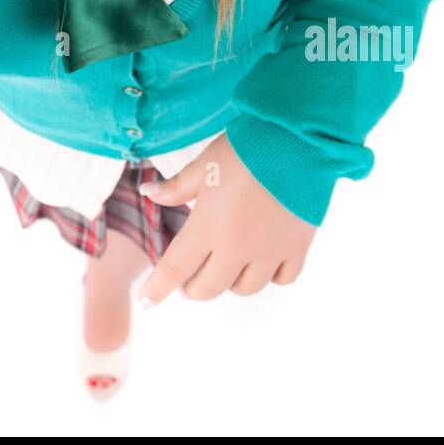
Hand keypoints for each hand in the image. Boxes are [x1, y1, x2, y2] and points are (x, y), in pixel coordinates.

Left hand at [135, 132, 317, 305]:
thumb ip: (175, 188)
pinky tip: (262, 261)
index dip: (157, 289)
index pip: (175, 270)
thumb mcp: (204, 166)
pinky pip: (282, 279)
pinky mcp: (297, 247)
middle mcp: (237, 248)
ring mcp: (269, 252)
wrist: (297, 142)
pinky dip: (269, 276)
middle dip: (193, 287)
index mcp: (208, 227)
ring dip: (230, 282)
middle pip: (208, 288)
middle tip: (189, 277)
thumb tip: (147, 193)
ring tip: (226, 264)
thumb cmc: (245, 150)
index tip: (146, 302)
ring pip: (244, 288)